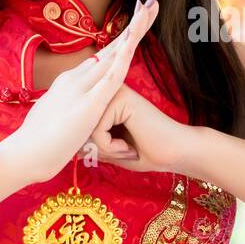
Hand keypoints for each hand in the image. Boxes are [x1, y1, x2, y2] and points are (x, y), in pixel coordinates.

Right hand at [0, 0, 159, 183]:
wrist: (22, 156)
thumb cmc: (39, 145)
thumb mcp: (58, 119)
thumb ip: (68, 109)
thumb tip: (72, 110)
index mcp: (71, 82)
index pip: (103, 55)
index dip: (122, 38)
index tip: (138, 22)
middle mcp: (76, 78)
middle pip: (112, 46)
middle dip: (134, 24)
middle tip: (151, 2)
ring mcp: (81, 88)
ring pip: (113, 53)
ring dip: (134, 30)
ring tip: (150, 8)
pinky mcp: (88, 104)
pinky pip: (110, 77)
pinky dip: (123, 56)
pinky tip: (134, 40)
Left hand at [83, 82, 197, 173]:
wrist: (176, 153)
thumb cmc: (147, 152)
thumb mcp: (110, 148)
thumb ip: (89, 142)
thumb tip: (68, 144)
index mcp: (104, 98)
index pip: (79, 126)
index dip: (95, 148)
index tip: (122, 151)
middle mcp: (107, 90)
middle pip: (80, 127)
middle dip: (99, 149)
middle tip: (126, 152)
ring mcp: (113, 91)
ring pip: (86, 129)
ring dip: (106, 150)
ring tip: (128, 149)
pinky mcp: (120, 98)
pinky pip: (97, 131)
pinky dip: (111, 147)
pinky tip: (129, 147)